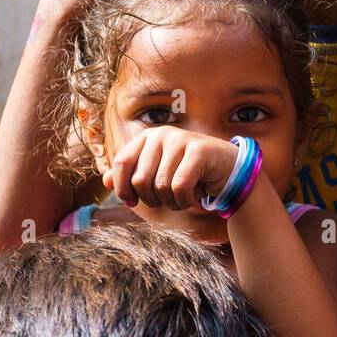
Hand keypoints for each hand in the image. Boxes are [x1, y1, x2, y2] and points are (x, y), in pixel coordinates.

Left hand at [103, 127, 237, 209]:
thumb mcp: (158, 176)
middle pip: (140, 180)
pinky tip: (194, 198)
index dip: (122, 187)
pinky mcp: (199, 150)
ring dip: (171, 202)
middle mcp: (162, 134)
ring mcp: (181, 140)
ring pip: (161, 187)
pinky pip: (179, 187)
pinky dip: (185, 201)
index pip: (121, 163)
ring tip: (182, 198)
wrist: (229, 171)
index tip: (132, 202)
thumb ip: (131, 176)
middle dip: (152, 200)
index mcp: (148, 137)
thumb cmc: (190, 175)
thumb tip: (107, 180)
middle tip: (167, 201)